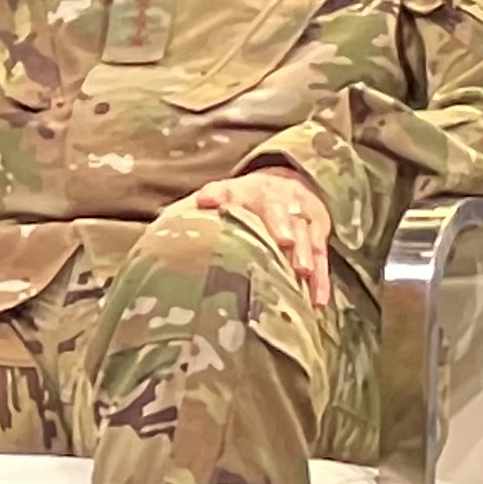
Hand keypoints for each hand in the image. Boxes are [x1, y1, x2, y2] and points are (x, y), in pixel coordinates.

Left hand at [187, 164, 334, 308]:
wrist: (290, 182)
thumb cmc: (245, 202)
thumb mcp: (218, 198)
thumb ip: (190, 213)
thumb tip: (159, 231)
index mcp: (244, 192)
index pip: (227, 189)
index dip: (217, 195)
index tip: (206, 201)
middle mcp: (276, 198)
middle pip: (277, 209)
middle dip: (280, 224)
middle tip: (283, 241)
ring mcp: (300, 214)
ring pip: (304, 233)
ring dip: (305, 253)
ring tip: (303, 273)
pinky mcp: (318, 231)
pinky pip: (322, 256)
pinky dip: (321, 278)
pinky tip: (318, 301)